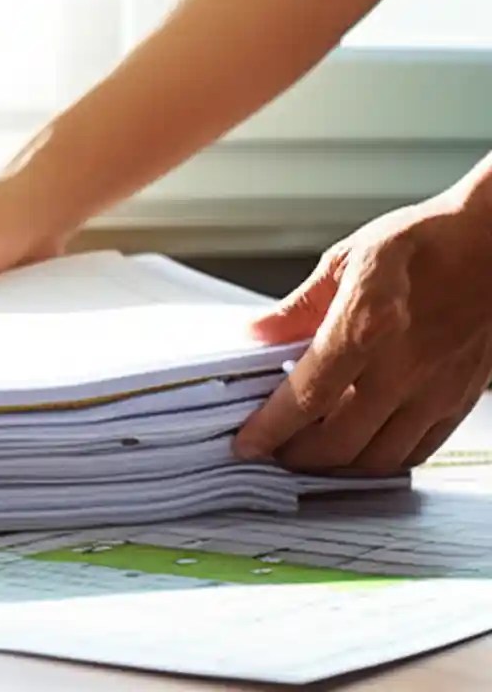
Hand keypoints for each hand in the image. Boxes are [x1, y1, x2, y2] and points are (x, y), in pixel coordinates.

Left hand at [234, 192, 491, 474]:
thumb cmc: (427, 242)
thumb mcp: (347, 260)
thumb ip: (297, 308)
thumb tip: (254, 335)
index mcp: (368, 327)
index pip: (306, 398)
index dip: (270, 429)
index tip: (246, 443)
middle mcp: (405, 368)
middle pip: (338, 443)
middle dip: (295, 455)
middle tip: (272, 447)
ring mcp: (438, 389)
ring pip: (377, 459)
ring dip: (336, 465)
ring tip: (309, 450)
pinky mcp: (462, 399)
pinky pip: (417, 451)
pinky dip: (380, 460)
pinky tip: (358, 445)